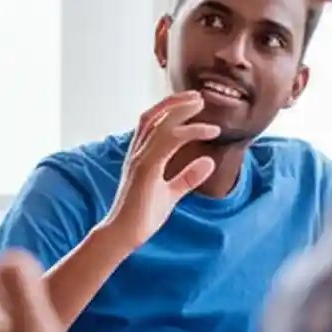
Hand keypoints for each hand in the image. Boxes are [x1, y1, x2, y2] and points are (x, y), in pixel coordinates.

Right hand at [100, 91, 219, 248]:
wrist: (123, 235)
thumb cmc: (142, 216)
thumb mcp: (170, 194)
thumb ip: (187, 177)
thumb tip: (208, 162)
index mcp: (140, 157)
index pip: (151, 123)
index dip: (169, 108)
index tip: (191, 102)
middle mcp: (137, 153)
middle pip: (153, 116)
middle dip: (175, 102)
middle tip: (198, 96)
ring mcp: (140, 160)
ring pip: (160, 124)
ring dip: (182, 110)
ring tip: (202, 103)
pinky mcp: (146, 169)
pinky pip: (168, 142)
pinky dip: (189, 132)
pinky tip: (206, 131)